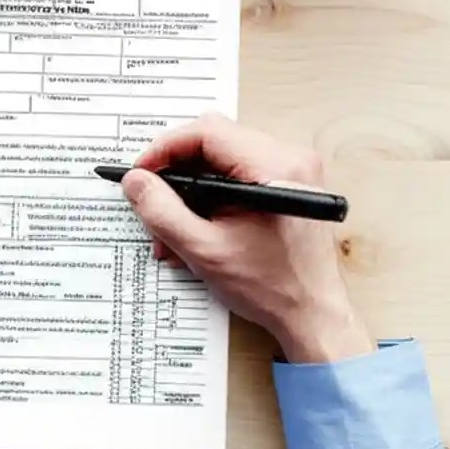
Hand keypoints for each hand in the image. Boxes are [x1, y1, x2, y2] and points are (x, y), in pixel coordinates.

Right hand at [121, 113, 372, 363]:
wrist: (313, 315)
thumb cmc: (272, 288)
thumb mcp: (205, 251)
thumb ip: (163, 212)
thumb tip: (136, 182)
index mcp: (275, 167)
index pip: (208, 132)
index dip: (165, 148)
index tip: (141, 173)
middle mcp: (289, 159)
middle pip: (214, 142)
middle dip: (176, 174)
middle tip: (151, 202)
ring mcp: (291, 171)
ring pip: (221, 160)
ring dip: (190, 192)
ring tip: (171, 231)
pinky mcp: (287, 185)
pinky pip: (237, 176)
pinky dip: (210, 199)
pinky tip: (195, 229)